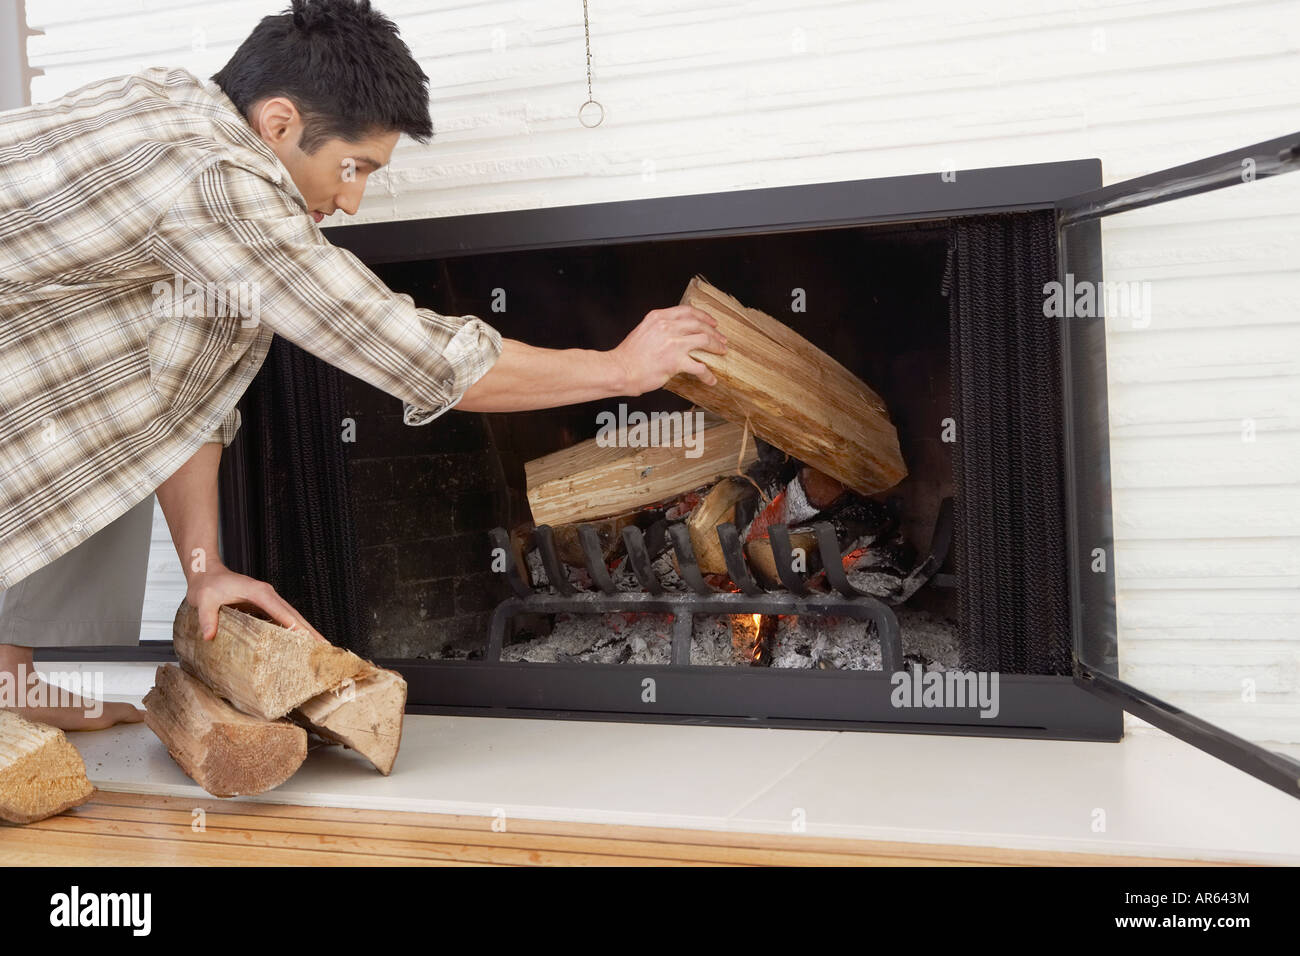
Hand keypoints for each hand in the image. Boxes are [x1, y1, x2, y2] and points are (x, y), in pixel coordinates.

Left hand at [186, 563, 327, 643]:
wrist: (207, 573)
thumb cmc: (207, 585)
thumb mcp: (203, 600)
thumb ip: (207, 617)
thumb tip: (210, 636)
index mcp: (258, 592)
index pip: (280, 610)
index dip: (294, 625)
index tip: (307, 638)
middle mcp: (267, 595)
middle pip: (294, 614)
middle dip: (309, 630)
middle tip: (324, 646)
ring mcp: (268, 600)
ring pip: (292, 616)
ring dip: (305, 630)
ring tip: (318, 646)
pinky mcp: (264, 606)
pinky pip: (283, 618)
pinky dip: (294, 629)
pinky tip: (299, 641)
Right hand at [610, 305, 726, 395]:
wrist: (620, 370)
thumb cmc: (629, 356)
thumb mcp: (643, 331)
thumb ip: (659, 328)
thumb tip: (675, 332)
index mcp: (659, 317)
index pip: (687, 311)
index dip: (703, 316)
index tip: (711, 321)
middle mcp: (667, 327)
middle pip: (699, 324)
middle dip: (714, 331)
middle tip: (722, 338)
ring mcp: (673, 343)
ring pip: (704, 340)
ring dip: (716, 347)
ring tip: (722, 352)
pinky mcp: (675, 362)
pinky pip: (699, 367)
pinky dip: (707, 374)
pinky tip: (710, 379)